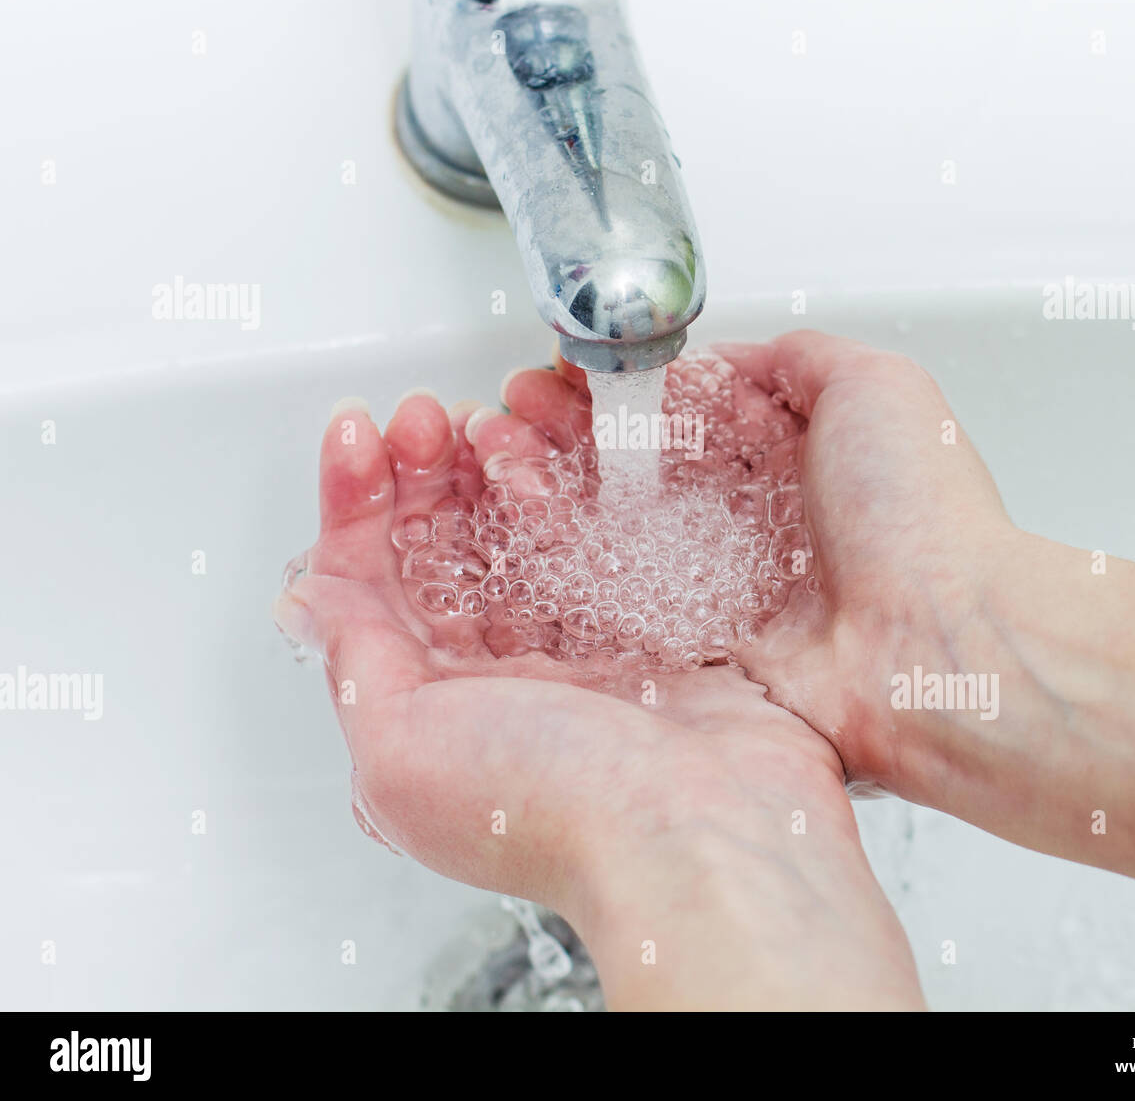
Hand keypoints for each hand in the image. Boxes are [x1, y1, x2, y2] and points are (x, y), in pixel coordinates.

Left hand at [273, 386, 922, 1008]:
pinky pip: (591, 539)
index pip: (368, 586)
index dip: (354, 503)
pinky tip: (557, 454)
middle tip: (428, 417)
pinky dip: (567, 490)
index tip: (360, 437)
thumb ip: (351, 665)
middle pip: (439, 549)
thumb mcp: (402, 754)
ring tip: (489, 423)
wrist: (708, 835)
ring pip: (513, 533)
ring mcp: (571, 651)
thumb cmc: (558, 812)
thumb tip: (308, 601)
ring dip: (489, 470)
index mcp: (427, 713)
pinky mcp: (644, 628)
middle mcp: (494, 682)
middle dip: (420, 473)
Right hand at [527, 333, 1016, 807]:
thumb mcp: (876, 385)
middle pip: (641, 468)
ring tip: (497, 458)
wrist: (934, 644)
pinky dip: (567, 567)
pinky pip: (619, 600)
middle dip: (569, 435)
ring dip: (552, 492)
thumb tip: (733, 359)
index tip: (567, 372)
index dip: (622, 391)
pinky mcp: (703, 644)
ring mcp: (724, 584)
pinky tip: (519, 534)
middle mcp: (754, 521)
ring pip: (618, 529)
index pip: (687, 410)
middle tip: (511, 413)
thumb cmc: (917, 514)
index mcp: (793, 457)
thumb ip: (799, 357)